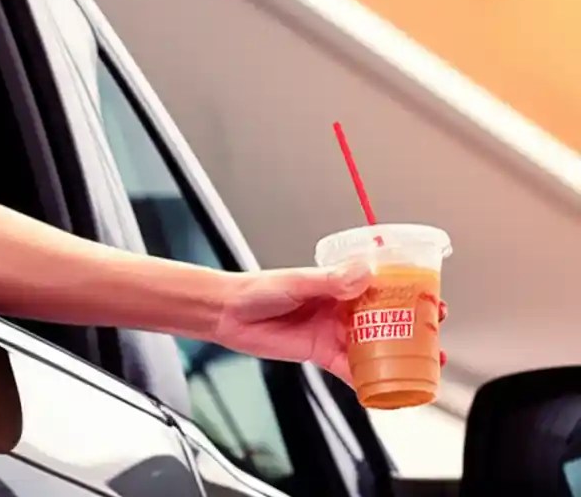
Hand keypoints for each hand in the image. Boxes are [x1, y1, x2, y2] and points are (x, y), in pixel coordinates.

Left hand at [212, 263, 447, 383]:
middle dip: (414, 327)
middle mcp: (341, 309)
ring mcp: (333, 332)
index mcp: (339, 284)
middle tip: (436, 335)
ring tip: (425, 364)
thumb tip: (362, 274)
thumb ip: (330, 280)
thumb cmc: (258, 289)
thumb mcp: (297, 281)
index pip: (384, 287)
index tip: (434, 299)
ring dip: (400, 356)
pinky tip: (387, 390)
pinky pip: (351, 370)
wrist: (229, 313)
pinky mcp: (321, 354)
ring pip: (375, 346)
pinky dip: (369, 382)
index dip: (410, 293)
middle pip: (387, 318)